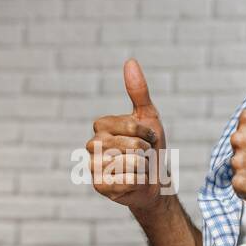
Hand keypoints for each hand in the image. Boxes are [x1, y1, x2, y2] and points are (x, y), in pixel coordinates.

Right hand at [87, 59, 168, 212]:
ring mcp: (93, 165)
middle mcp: (92, 144)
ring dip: (142, 168)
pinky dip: (137, 182)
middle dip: (146, 152)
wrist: (153, 180)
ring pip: (130, 163)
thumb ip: (138, 91)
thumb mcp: (148, 117)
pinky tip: (132, 182)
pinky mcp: (98, 185)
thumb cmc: (150, 147)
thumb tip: (130, 61)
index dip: (147, 134)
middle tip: (142, 156)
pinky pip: (126, 180)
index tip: (147, 138)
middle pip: (132, 146)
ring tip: (137, 169)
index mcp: (101, 125)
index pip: (131, 127)